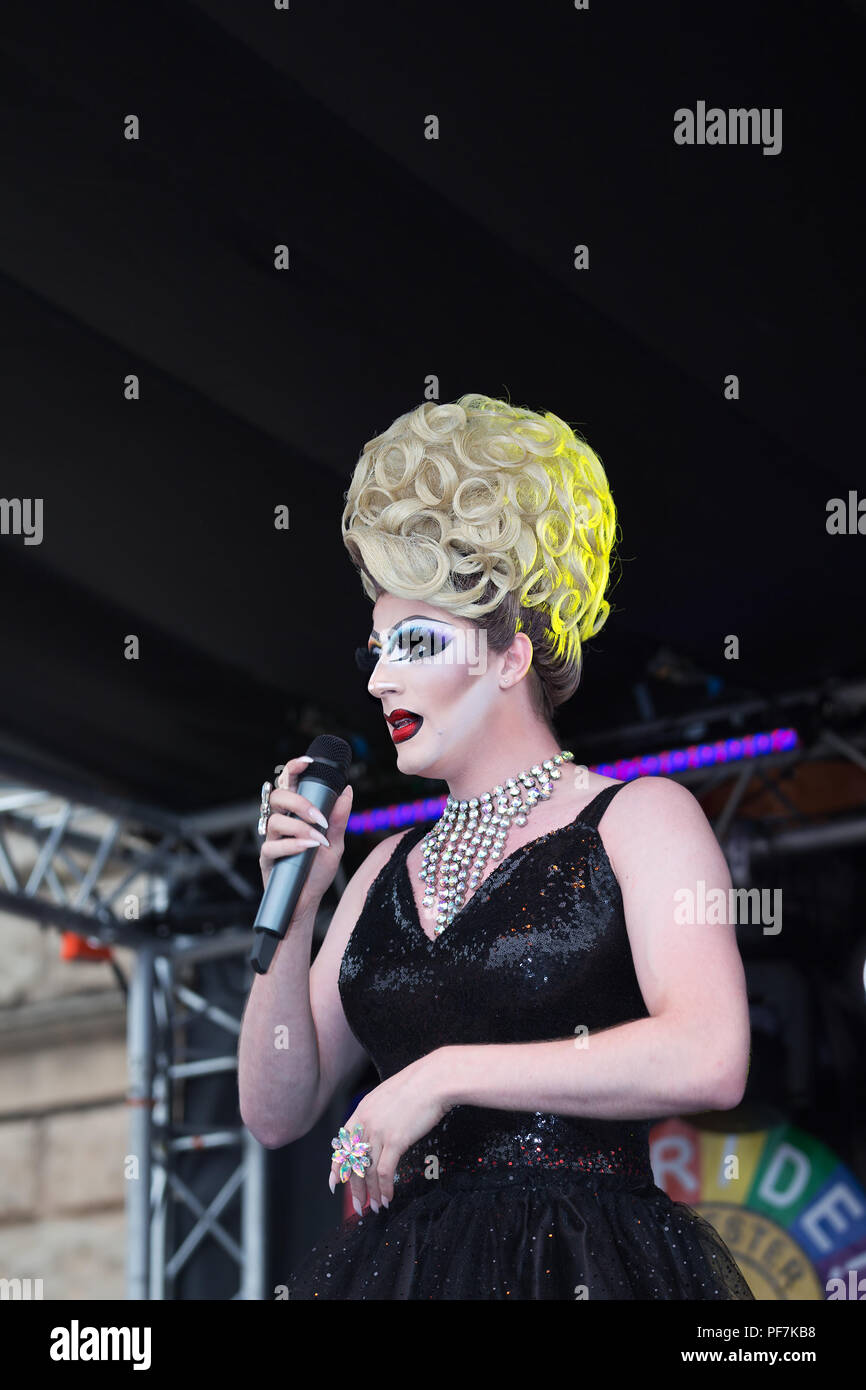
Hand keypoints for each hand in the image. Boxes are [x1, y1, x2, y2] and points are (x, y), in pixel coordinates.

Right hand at [259, 756, 353, 921]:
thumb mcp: (335, 844)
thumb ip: (338, 819)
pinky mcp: (266, 859)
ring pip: (275, 820)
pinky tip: (309, 848)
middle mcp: (280, 822)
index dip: (294, 768)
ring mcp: (271, 840)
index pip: (289, 783)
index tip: (308, 762)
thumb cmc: (317, 871)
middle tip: (320, 817)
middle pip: (278, 796)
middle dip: (300, 801)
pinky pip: (272, 846)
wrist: (307, 902)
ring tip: (318, 839)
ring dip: (300, 827)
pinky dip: (293, 845)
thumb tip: (347, 791)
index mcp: (294, 813)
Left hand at [328, 1049, 453, 1212]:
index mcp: (362, 1110)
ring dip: (372, 1193)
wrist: (434, 1080)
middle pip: (354, 1162)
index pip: (343, 1144)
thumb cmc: (418, 1085)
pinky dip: (385, 1188)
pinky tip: (388, 1198)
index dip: (337, 1166)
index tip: (334, 1183)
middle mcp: (366, 1122)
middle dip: (354, 1188)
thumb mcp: (388, 1095)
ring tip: (376, 1206)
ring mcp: (379, 1132)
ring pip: (368, 1171)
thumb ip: (378, 1113)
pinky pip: (384, 1171)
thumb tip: (377, 1131)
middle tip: (358, 1206)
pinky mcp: (396, 1140)